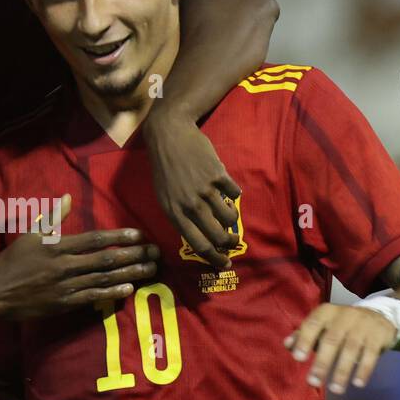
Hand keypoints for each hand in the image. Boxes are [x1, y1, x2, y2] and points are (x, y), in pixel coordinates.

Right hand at [0, 194, 159, 319]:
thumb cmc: (12, 262)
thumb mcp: (30, 235)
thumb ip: (53, 217)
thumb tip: (69, 197)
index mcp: (57, 246)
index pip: (95, 239)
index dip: (119, 236)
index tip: (139, 234)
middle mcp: (65, 265)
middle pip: (106, 259)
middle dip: (133, 255)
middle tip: (155, 252)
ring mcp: (66, 286)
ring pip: (104, 278)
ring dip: (129, 273)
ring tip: (150, 269)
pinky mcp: (64, 303)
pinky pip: (93, 296)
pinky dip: (111, 292)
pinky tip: (128, 289)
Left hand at [142, 112, 240, 269]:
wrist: (170, 135)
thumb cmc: (164, 169)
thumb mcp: (164, 197)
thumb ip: (180, 216)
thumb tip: (200, 235)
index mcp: (174, 213)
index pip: (198, 245)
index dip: (214, 258)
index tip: (224, 264)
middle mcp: (190, 204)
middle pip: (217, 235)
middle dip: (229, 244)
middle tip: (233, 244)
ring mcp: (205, 189)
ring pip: (230, 217)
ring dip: (233, 222)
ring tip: (230, 218)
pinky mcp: (218, 173)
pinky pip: (234, 193)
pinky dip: (235, 196)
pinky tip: (229, 192)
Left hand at [285, 304, 396, 392]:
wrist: (378, 316)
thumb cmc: (341, 324)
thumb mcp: (323, 325)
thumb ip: (304, 334)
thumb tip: (287, 344)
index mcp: (326, 312)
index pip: (313, 324)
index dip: (304, 340)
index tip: (298, 358)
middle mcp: (344, 316)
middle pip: (331, 340)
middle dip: (322, 362)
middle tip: (313, 382)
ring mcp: (363, 325)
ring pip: (351, 349)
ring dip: (342, 371)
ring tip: (335, 390)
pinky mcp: (378, 336)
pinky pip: (370, 354)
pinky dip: (364, 370)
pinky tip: (357, 384)